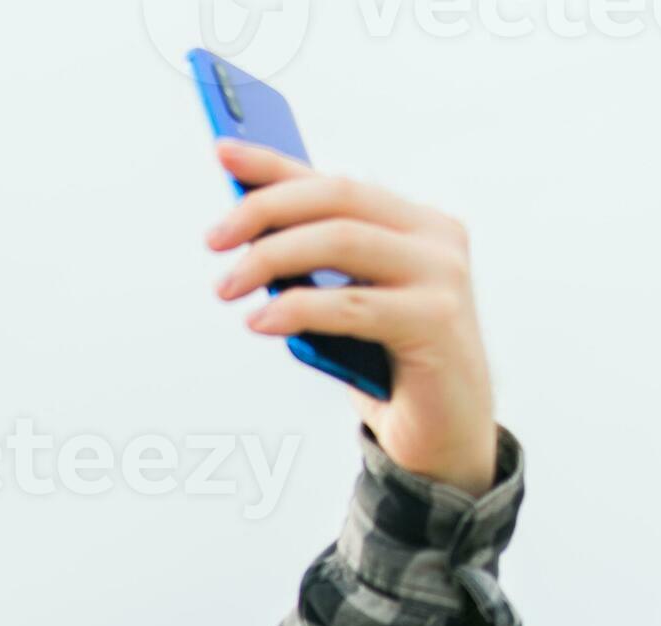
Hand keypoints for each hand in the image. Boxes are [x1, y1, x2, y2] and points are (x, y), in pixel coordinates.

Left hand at [203, 139, 497, 496]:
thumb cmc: (389, 369)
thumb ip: (315, 269)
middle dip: (266, 210)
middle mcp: (436, 237)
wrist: (446, 439)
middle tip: (214, 239)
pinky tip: (261, 321)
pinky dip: (298, 308)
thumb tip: (245, 233)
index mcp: (415, 223)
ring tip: (227, 286)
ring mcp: (443, 276)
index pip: (334, 182)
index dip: (276, 164)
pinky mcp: (437, 322)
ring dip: (272, 258)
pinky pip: (353, 304)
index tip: (223, 151)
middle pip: (337, 199)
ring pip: (342, 240)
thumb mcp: (346, 307)